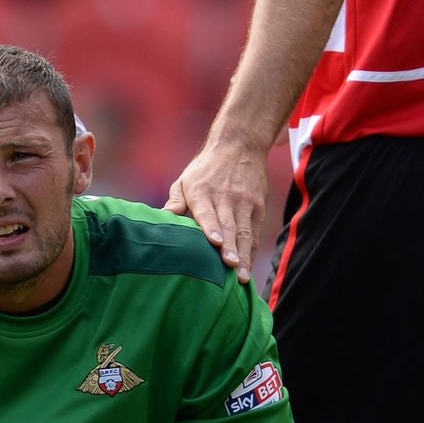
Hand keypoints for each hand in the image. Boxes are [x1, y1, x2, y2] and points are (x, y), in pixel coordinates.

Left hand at [163, 142, 268, 283]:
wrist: (239, 146)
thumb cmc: (205, 169)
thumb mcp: (185, 179)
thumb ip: (176, 200)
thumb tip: (165, 216)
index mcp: (203, 192)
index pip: (208, 211)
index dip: (211, 227)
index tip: (215, 242)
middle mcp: (226, 198)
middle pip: (229, 226)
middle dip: (230, 248)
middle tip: (230, 267)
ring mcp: (245, 203)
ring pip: (245, 232)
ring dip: (243, 255)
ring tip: (241, 276)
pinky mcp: (258, 207)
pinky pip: (255, 232)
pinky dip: (252, 251)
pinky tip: (247, 267)